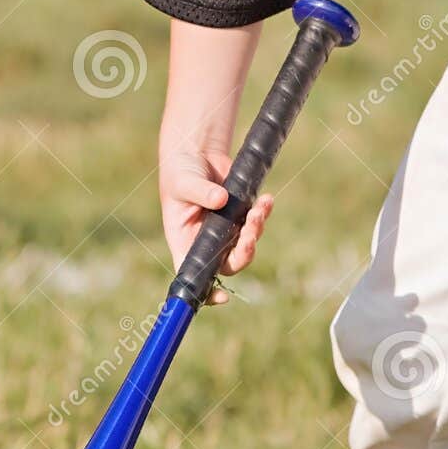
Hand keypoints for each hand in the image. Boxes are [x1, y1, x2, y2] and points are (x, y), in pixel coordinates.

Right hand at [159, 148, 273, 305]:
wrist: (197, 151)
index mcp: (185, 242)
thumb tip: (222, 201)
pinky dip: (263, 214)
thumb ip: (200, 192)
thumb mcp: (183, 181)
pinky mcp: (240, 215)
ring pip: (247, 244)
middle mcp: (206, 242)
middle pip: (229, 263)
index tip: (222, 296)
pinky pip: (256, 223)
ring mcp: (225, 230)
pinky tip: (267, 200)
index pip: (193, 275)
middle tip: (251, 233)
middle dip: (244, 252)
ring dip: (257, 230)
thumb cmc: (181, 171)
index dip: (206, 291)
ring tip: (260, 208)